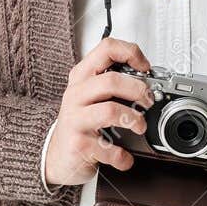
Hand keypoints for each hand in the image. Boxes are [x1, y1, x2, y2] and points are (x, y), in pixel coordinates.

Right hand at [45, 37, 155, 186]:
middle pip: (112, 81)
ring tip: (139, 126)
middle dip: (138, 90)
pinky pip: (108, 148)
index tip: (145, 67)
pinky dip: (122, 156)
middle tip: (148, 101)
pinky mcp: (78, 144)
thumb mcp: (91, 95)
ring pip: (111, 111)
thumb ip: (114, 82)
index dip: (132, 53)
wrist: (57, 155)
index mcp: (82, 76)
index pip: (107, 49)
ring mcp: (75, 119)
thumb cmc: (80, 122)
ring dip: (134, 120)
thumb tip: (149, 80)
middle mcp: (76, 94)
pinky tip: (124, 157)